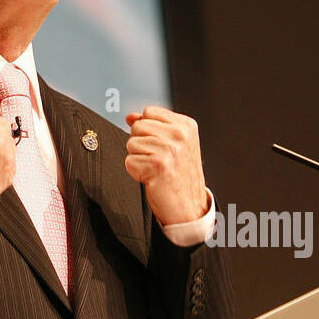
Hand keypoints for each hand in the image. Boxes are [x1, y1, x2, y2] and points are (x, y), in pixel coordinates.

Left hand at [124, 105, 208, 225]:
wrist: (189, 206)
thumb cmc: (179, 174)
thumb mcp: (173, 144)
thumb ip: (153, 126)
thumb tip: (130, 116)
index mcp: (186, 125)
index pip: (149, 112)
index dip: (147, 129)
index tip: (160, 145)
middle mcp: (179, 134)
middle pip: (137, 126)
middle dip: (141, 143)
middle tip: (159, 159)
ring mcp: (169, 149)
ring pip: (131, 143)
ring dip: (139, 158)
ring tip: (156, 168)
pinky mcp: (157, 165)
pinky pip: (129, 161)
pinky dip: (136, 172)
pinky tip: (152, 177)